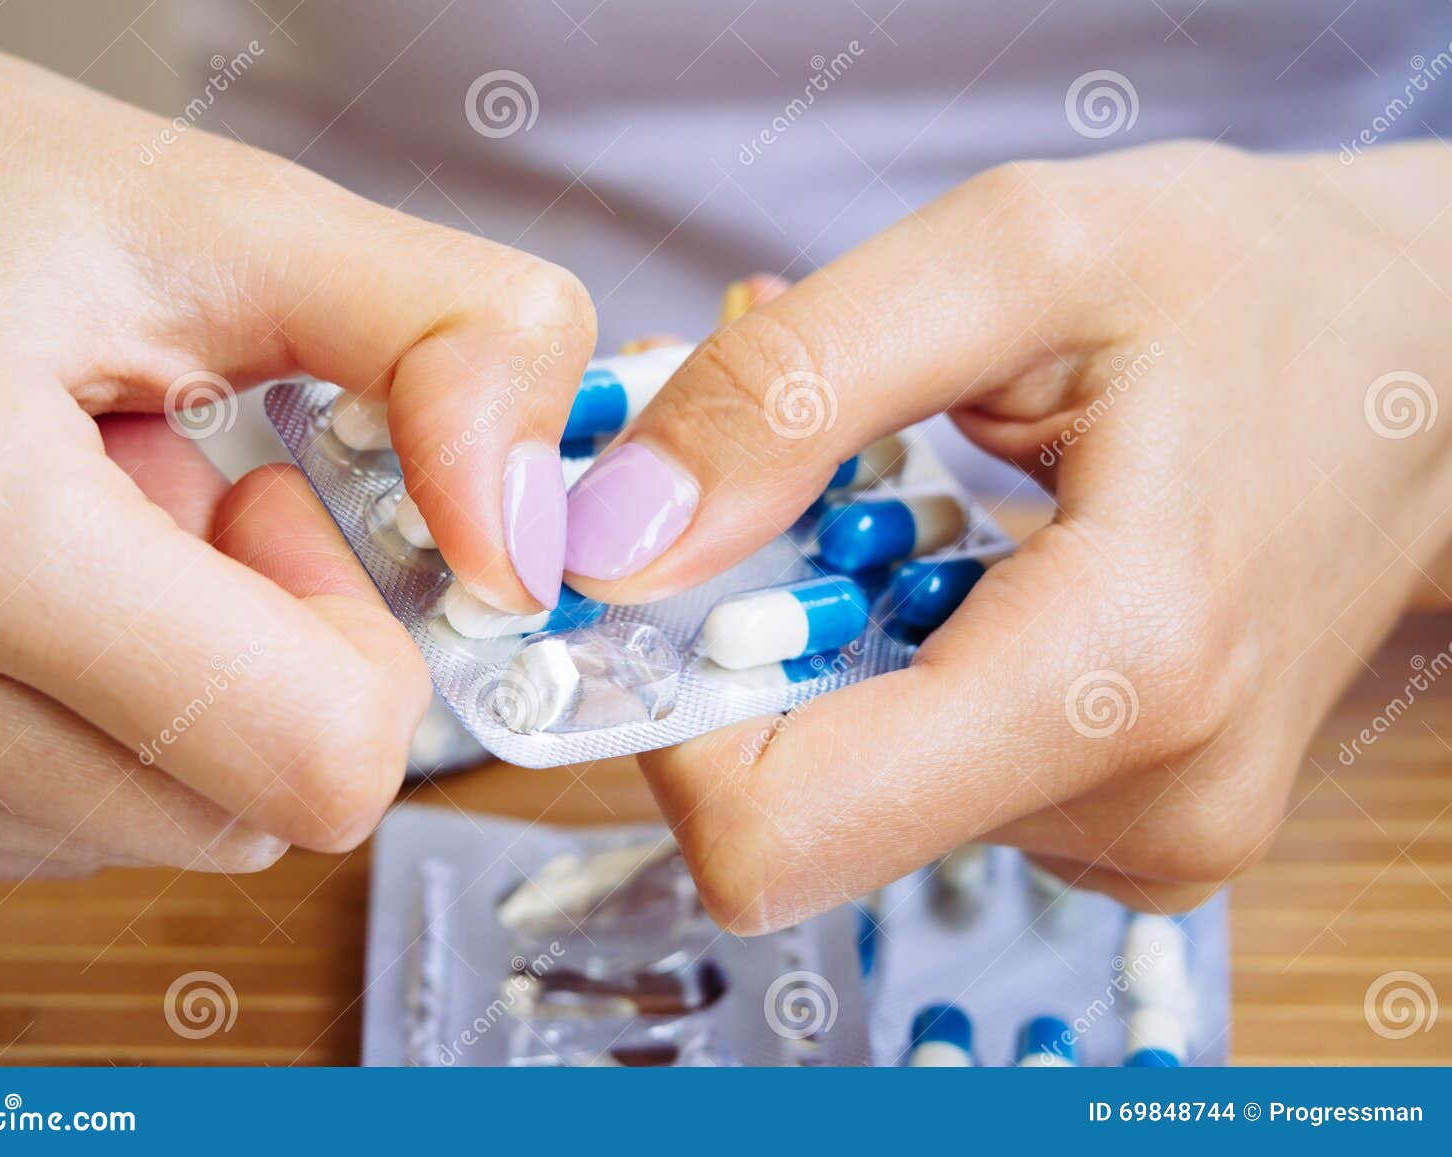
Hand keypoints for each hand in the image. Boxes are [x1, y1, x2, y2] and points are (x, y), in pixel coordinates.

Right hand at [0, 21, 593, 875]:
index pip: (317, 763)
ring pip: (156, 827)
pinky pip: (52, 825)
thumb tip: (532, 536)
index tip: (276, 504)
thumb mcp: (208, 216)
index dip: (358, 644)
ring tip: (60, 510)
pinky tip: (7, 576)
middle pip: (253, 816)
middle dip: (267, 655)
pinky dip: (84, 715)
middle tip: (158, 484)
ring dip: (171, 686)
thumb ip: (436, 345)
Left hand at [564, 140, 1451, 928]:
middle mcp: (1144, 802)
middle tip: (788, 500)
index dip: (668, 722)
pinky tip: (963, 569)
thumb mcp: (1018, 259)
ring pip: (866, 793)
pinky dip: (900, 672)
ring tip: (911, 513)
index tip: (651, 585)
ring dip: (831, 649)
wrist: (1432, 368)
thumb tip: (621, 538)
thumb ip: (796, 390)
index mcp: (1124, 669)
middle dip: (747, 657)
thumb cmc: (1260, 290)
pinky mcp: (1135, 824)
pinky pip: (936, 779)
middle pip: (807, 813)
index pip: (785, 832)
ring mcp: (1147, 833)